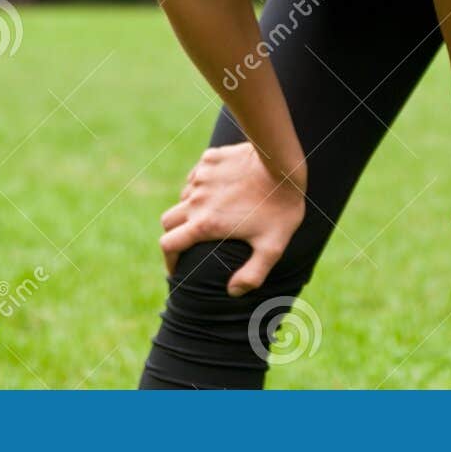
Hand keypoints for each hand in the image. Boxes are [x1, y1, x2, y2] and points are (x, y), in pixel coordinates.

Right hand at [159, 142, 306, 296]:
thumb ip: (252, 275)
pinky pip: (198, 175)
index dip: (169, 260)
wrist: (282, 164)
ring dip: (190, 207)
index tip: (176, 269)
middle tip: (190, 242)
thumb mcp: (271, 248)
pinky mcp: (209, 159)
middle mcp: (196, 200)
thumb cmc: (280, 208)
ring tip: (210, 213)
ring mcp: (201, 177)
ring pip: (184, 196)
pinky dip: (202, 185)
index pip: (169, 245)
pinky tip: (221, 187)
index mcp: (205, 224)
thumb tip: (233, 292)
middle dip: (175, 234)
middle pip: (169, 221)